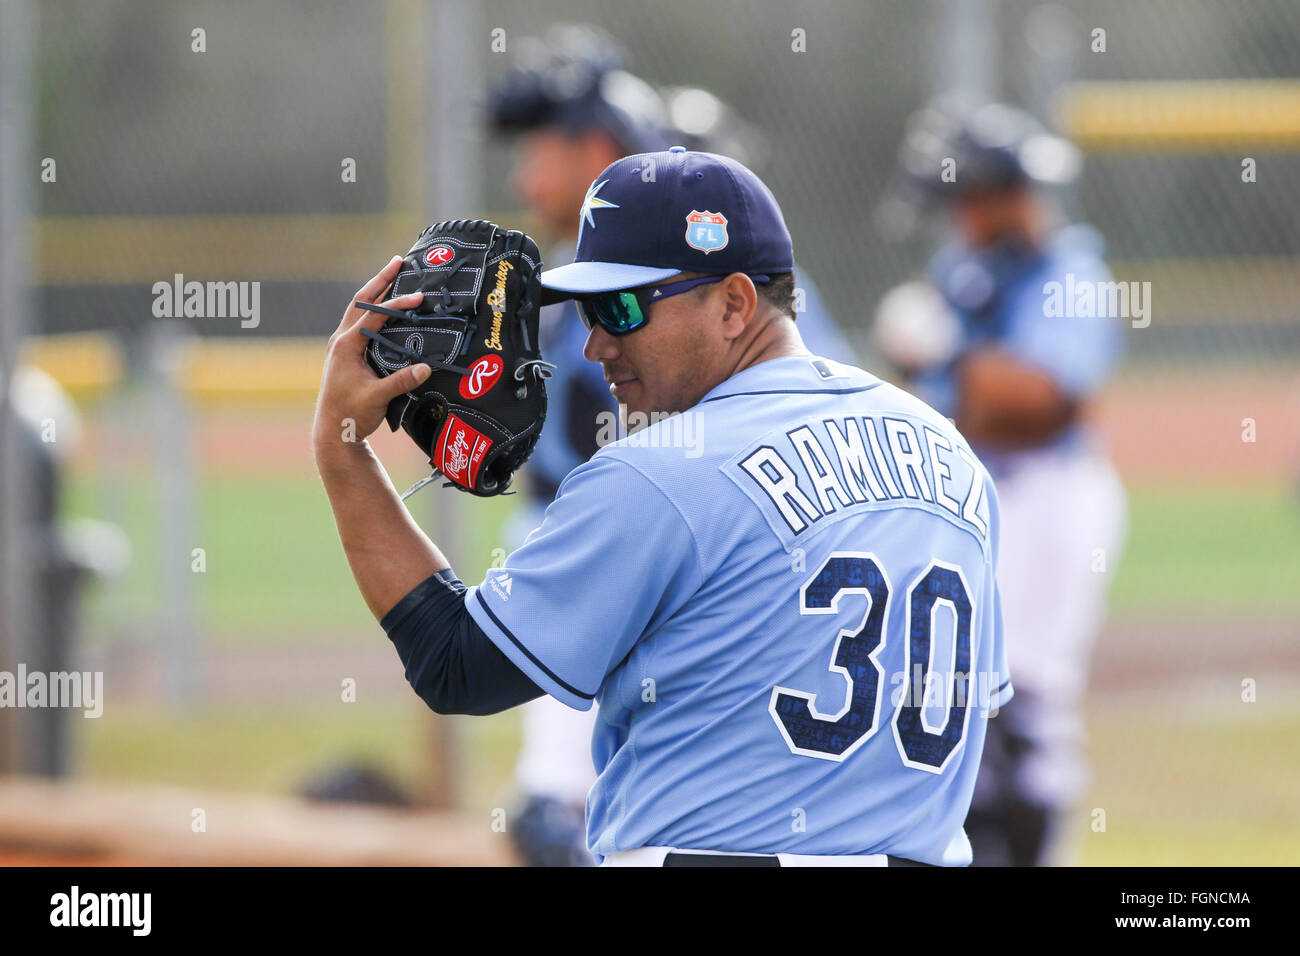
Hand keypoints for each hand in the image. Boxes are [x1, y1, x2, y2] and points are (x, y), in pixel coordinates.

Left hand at [313, 255, 431, 453]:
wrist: (332, 432)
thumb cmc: (351, 414)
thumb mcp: (378, 398)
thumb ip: (401, 382)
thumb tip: (427, 368)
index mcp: (346, 346)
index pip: (374, 316)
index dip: (396, 303)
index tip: (418, 296)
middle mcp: (341, 341)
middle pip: (361, 301)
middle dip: (381, 280)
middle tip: (399, 261)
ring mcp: (341, 346)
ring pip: (358, 309)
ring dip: (375, 291)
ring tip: (393, 276)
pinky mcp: (345, 354)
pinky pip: (360, 323)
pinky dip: (373, 309)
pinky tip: (384, 308)